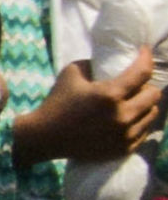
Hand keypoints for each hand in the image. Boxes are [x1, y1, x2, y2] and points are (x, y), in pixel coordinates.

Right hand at [16, 49, 165, 165]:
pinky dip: (138, 122)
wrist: (45, 137)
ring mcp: (124, 135)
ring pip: (152, 113)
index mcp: (109, 95)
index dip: (147, 57)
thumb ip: (94, 64)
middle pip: (154, 95)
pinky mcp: (124, 149)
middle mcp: (122, 116)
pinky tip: (127, 119)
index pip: (143, 72)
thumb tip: (111, 59)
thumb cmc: (57, 102)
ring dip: (145, 105)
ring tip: (132, 103)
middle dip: (147, 86)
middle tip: (136, 85)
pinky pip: (144, 131)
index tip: (145, 51)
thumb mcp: (71, 73)